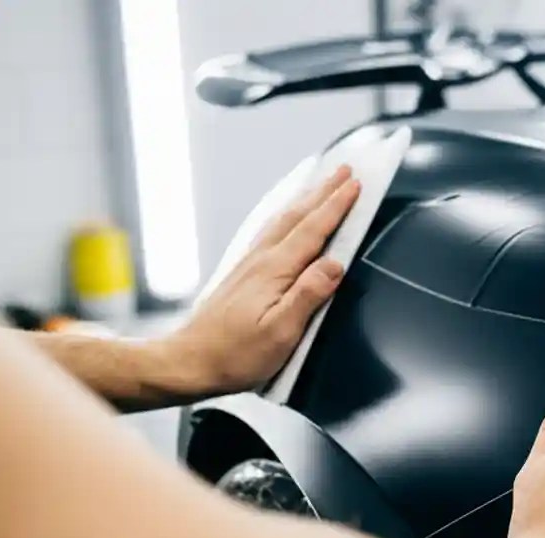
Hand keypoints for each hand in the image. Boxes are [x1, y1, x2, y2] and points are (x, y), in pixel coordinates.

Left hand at [160, 165, 360, 395]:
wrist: (189, 362)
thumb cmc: (235, 355)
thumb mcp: (281, 332)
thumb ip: (309, 295)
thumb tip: (334, 265)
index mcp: (274, 271)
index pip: (313, 230)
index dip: (337, 206)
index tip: (355, 185)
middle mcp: (260, 260)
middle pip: (297, 216)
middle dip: (324, 191)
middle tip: (344, 169)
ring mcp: (249, 265)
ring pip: (282, 220)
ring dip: (306, 199)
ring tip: (322, 184)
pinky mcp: (243, 274)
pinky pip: (270, 232)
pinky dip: (286, 215)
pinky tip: (287, 217)